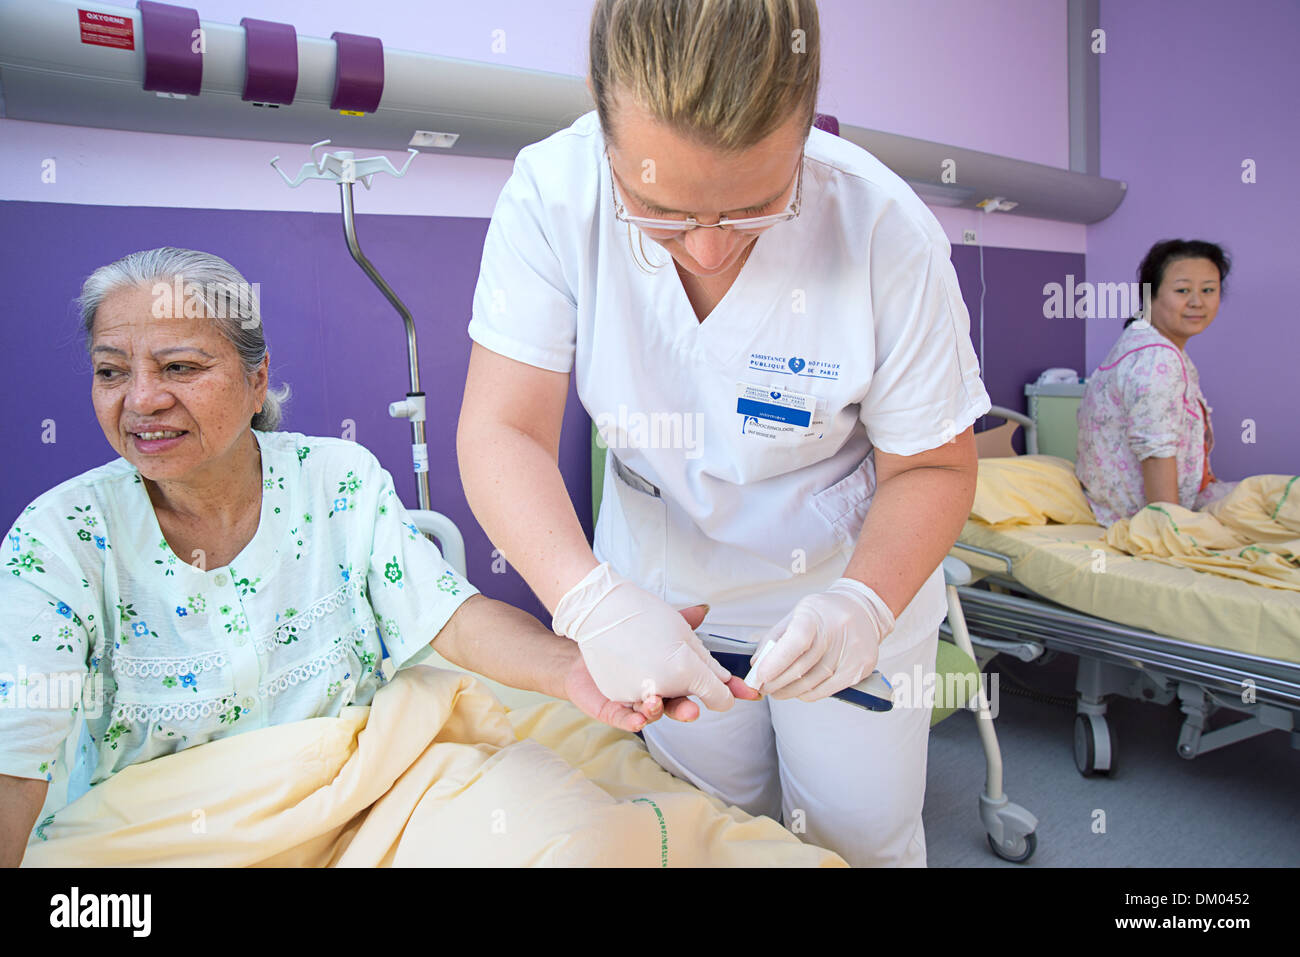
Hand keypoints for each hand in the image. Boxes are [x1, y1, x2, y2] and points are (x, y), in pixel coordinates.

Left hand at [553, 564, 736, 711]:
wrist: (589, 641)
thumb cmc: (628, 636)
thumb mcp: (660, 626)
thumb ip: (683, 621)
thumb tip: (704, 609)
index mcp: (678, 675)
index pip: (706, 686)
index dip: (726, 692)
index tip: (748, 694)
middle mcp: (662, 691)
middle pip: (681, 705)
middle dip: (688, 710)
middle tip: (695, 710)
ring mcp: (638, 701)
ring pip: (654, 714)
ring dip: (659, 712)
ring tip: (657, 704)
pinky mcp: (614, 707)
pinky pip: (624, 718)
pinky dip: (632, 719)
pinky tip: (637, 717)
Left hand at [749, 578, 895, 701]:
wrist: (862, 610)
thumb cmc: (825, 613)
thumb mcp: (797, 614)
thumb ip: (775, 638)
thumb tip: (757, 664)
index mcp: (816, 614)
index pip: (796, 641)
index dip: (776, 661)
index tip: (760, 675)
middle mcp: (837, 631)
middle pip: (802, 667)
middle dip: (777, 682)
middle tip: (763, 687)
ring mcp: (851, 651)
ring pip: (813, 682)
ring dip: (790, 691)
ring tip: (778, 691)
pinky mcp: (861, 668)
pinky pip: (828, 689)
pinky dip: (809, 694)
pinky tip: (799, 692)